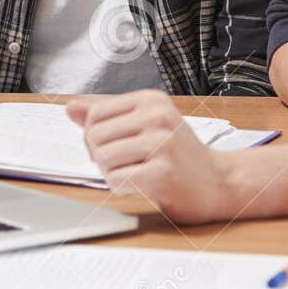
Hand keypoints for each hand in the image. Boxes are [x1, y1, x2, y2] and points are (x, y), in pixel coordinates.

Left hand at [66, 90, 233, 224]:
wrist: (218, 182)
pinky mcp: (163, 172)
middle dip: (101, 157)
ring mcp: (162, 143)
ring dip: (112, 174)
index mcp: (150, 100)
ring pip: (103, 159)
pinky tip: (143, 186)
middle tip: (128, 164)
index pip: (94, 114)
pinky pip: (116, 180)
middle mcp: (157, 116)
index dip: (94, 137)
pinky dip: (122, 188)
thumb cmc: (178, 155)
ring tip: (136, 173)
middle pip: (94, 137)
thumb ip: (107, 117)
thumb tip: (69, 107)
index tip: (116, 147)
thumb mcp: (145, 126)